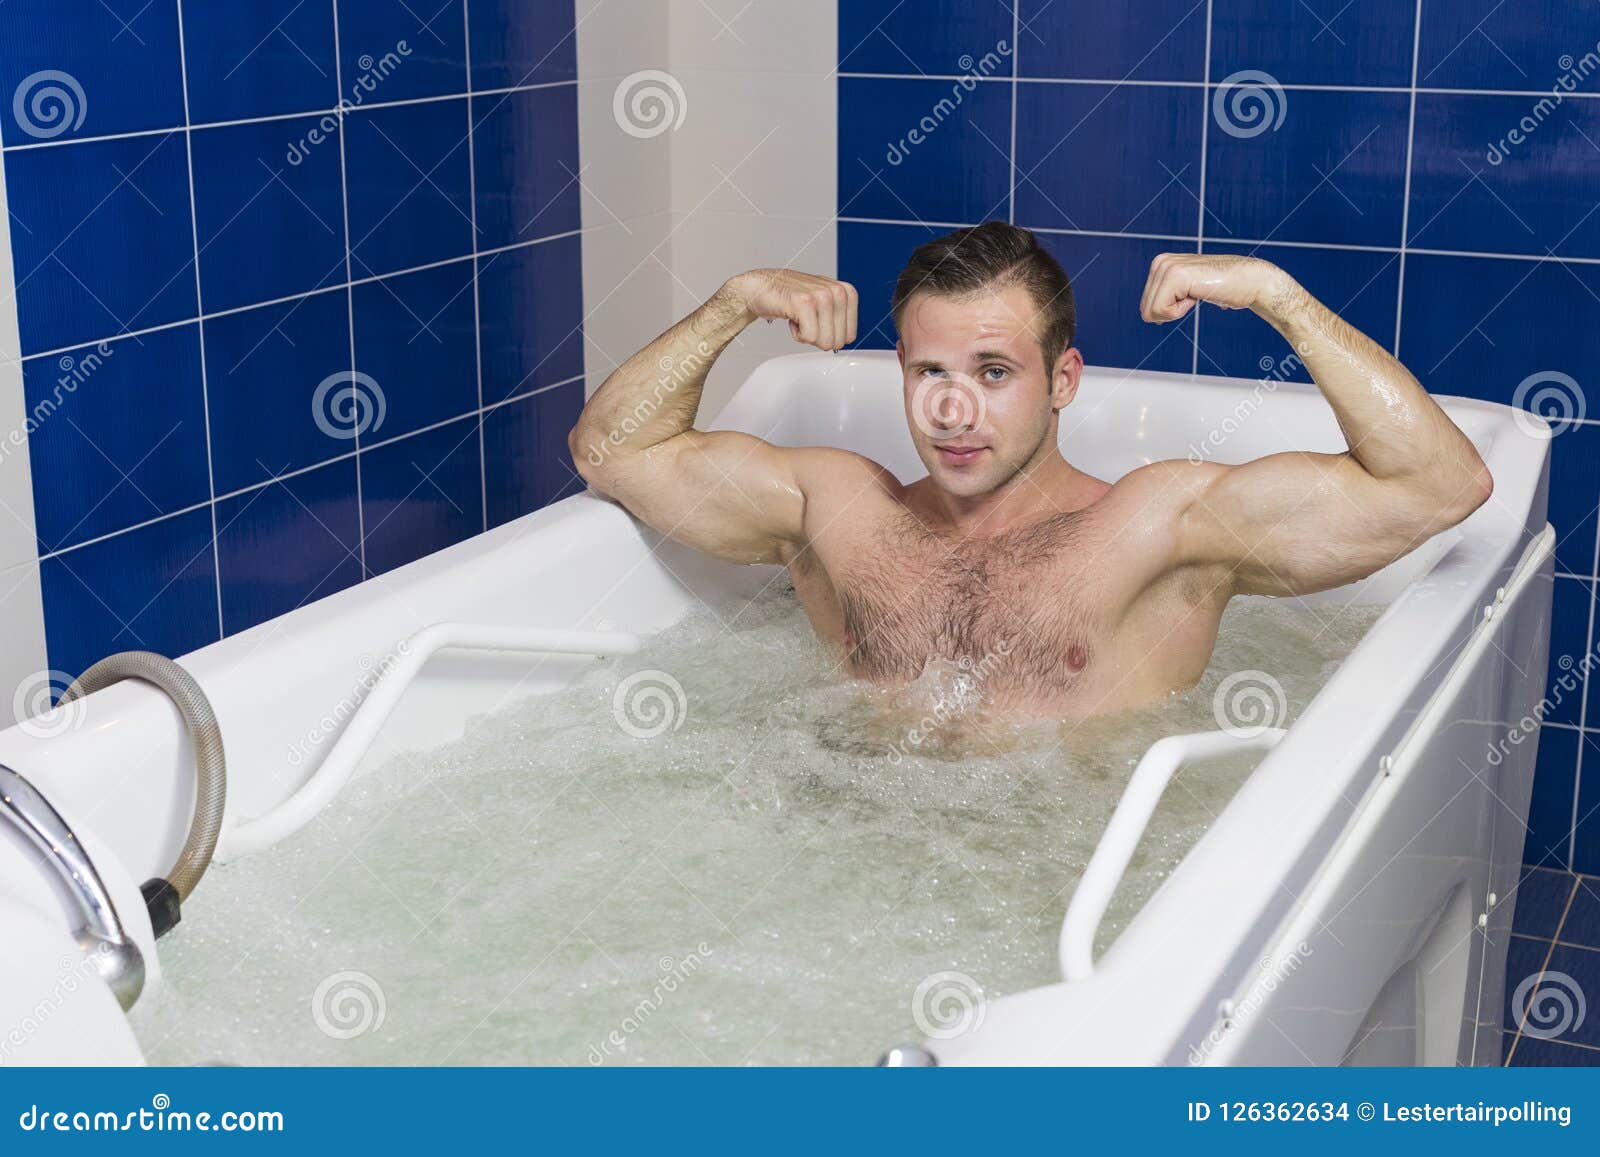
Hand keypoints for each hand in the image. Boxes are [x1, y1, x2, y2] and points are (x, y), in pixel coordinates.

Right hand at [726, 268, 858, 350]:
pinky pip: (809, 337)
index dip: (828, 334)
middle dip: (818, 336)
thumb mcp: (825, 305)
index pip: (849, 337)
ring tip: (799, 316)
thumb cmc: (792, 298)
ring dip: (806, 334)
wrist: (762, 287)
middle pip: (837, 342)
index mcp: (848, 293)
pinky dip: (797, 334)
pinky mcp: (804, 302)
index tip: (817, 320)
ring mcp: (822, 295)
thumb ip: (840, 320)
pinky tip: (791, 317)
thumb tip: (846, 341)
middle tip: (806, 318)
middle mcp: (838, 291)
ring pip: (825, 341)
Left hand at [1139, 253, 1292, 323]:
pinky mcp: (1176, 276)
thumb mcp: (1187, 291)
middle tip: (1196, 295)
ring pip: (1152, 312)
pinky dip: (1181, 310)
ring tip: (1198, 293)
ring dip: (1177, 311)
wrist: (1251, 281)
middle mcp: (1160, 262)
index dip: (1170, 311)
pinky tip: (1198, 294)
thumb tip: (1148, 317)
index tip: (1192, 296)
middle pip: (1146, 311)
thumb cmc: (1223, 289)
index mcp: (1160, 264)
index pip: (1146, 307)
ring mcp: (1167, 266)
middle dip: (1171, 312)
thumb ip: (1167, 298)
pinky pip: (1162, 310)